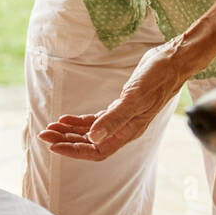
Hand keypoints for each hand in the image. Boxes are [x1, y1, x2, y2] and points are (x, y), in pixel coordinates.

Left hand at [37, 42, 190, 160]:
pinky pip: (95, 120)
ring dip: (69, 131)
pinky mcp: (120, 107)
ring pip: (90, 132)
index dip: (74, 151)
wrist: (172, 62)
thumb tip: (93, 138)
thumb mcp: (134, 98)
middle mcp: (124, 129)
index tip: (53, 146)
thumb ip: (114, 119)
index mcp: (128, 132)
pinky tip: (65, 118)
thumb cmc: (157, 79)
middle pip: (90, 144)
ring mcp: (122, 119)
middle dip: (66, 141)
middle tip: (43, 134)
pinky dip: (79, 121)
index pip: (97, 151)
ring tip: (50, 127)